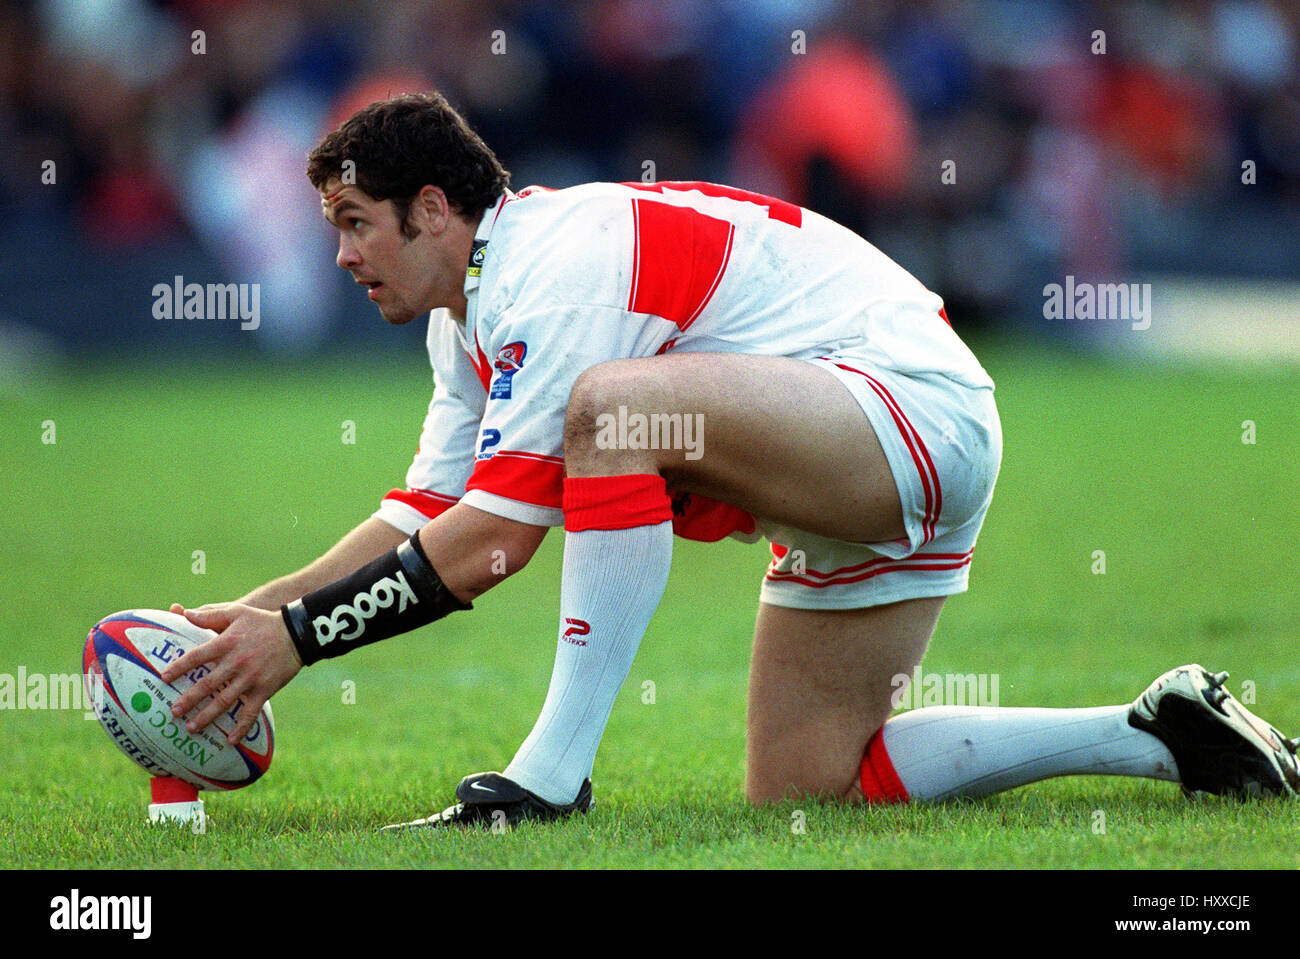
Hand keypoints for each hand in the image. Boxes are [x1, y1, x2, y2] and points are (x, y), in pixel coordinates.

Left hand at [160, 602, 302, 743]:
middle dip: (189, 700)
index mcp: (227, 642)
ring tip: (191, 728)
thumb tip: (182, 612)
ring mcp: (251, 678)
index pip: (197, 657)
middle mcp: (236, 662)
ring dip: (207, 716)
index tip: (164, 678)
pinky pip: (251, 712)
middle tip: (174, 711)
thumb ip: (209, 614)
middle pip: (207, 684)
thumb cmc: (262, 622)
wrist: (296, 633)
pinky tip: (230, 740)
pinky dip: (241, 727)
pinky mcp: (264, 689)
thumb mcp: (237, 611)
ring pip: (224, 701)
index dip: (179, 668)